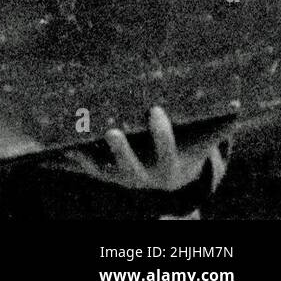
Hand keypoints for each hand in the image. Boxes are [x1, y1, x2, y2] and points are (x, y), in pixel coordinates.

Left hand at [54, 106, 231, 193]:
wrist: (168, 180)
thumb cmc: (183, 149)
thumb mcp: (197, 141)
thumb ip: (209, 125)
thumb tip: (232, 100)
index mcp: (167, 164)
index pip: (166, 150)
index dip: (162, 133)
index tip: (155, 110)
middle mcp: (142, 174)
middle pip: (131, 165)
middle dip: (122, 150)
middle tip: (112, 131)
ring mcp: (118, 175)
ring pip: (101, 168)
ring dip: (86, 157)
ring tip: (72, 142)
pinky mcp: (99, 172)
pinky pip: (80, 167)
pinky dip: (65, 160)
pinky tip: (48, 150)